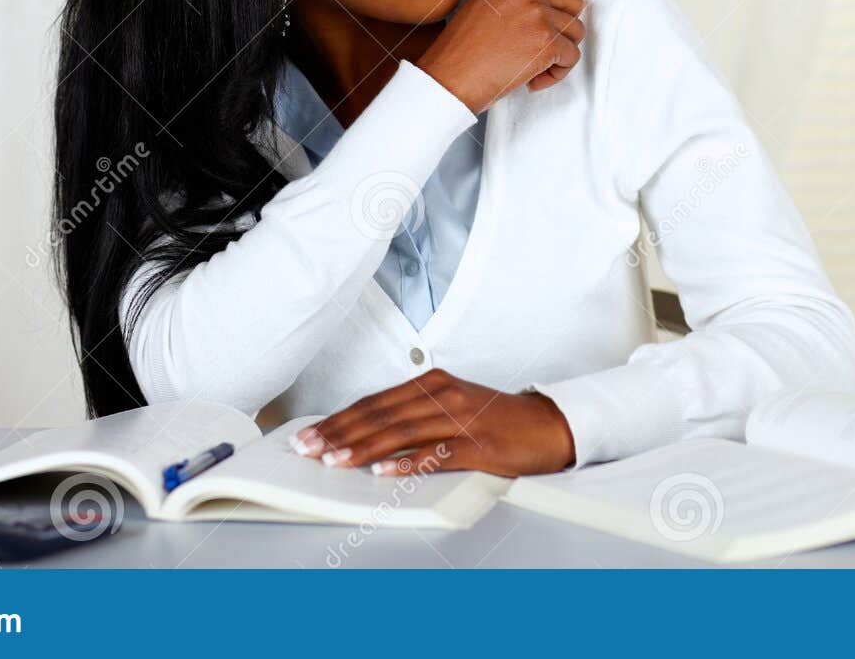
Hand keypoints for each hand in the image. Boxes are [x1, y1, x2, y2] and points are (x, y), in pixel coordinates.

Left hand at [288, 368, 576, 477]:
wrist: (546, 425)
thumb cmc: (495, 420)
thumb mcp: (450, 406)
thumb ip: (412, 415)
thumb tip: (364, 435)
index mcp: (431, 384)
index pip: (373, 402)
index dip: (338, 419)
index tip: (309, 434)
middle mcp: (442, 395)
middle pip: (380, 415)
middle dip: (339, 433)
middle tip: (307, 449)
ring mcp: (460, 419)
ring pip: (401, 432)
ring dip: (363, 447)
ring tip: (334, 460)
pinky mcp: (477, 445)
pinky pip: (436, 454)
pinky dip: (407, 463)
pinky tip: (383, 471)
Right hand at [416, 0, 611, 113]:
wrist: (447, 80)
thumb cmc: (465, 50)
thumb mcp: (488, 5)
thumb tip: (558, 7)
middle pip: (573, 2)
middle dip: (559, 27)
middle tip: (528, 46)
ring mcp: (536, 10)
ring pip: (575, 31)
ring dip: (558, 53)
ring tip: (525, 62)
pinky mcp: (545, 38)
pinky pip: (571, 56)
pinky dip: (556, 73)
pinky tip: (531, 77)